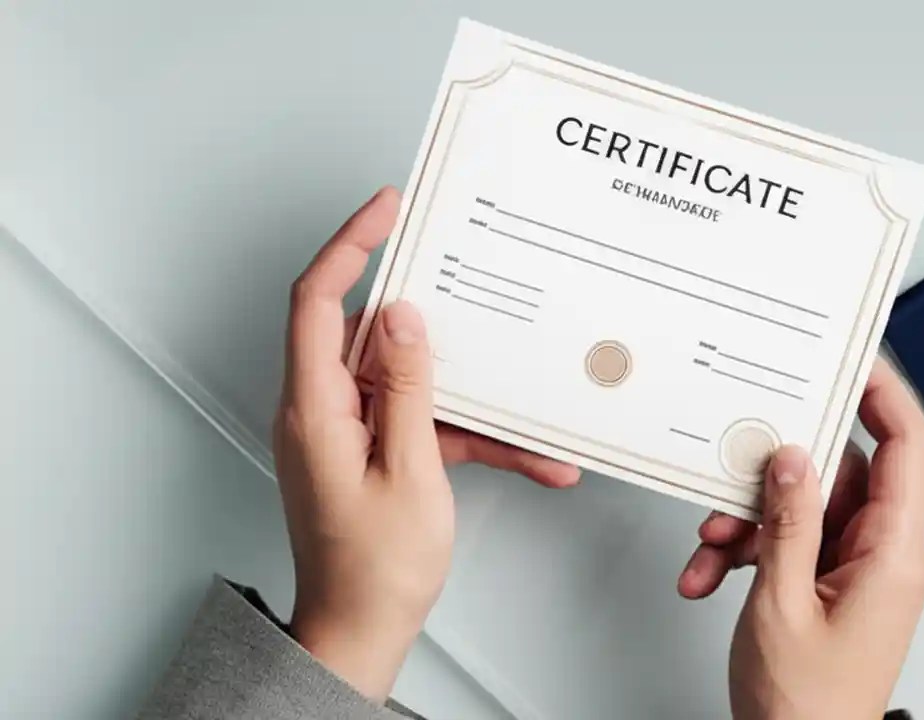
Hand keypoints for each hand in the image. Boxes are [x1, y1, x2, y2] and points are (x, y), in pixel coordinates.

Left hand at [273, 187, 579, 700]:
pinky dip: (469, 431)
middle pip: (364, 329)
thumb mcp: (410, 470)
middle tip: (466, 270)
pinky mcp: (372, 450)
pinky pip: (422, 420)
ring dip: (464, 387)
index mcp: (316, 408)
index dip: (350, 246)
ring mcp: (348, 430)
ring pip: (405, 378)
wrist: (361, 632)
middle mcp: (323, 410)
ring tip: (516, 391)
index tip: (386, 208)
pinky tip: (525, 454)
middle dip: (423, 306)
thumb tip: (401, 316)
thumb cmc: (376, 569)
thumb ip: (406, 387)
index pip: (316, 300)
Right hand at [678, 360, 923, 719]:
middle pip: (839, 474)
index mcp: (894, 555)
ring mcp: (857, 570)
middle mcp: (884, 556)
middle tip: (737, 476)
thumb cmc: (808, 708)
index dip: (884, 395)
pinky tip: (712, 574)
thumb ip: (787, 522)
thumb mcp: (782, 603)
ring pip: (804, 508)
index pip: (907, 448)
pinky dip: (749, 552)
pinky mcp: (830, 584)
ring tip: (714, 547)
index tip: (851, 361)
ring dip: (751, 523)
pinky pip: (791, 543)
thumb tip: (794, 457)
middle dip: (776, 477)